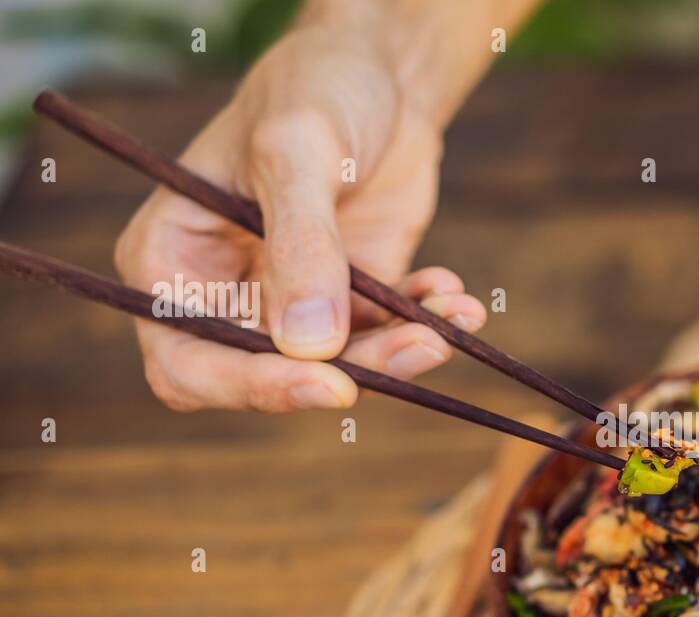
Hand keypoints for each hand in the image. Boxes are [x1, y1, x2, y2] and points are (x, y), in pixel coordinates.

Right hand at [114, 21, 484, 412]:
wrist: (378, 77)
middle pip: (273, 379)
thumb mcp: (298, 150)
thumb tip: (308, 345)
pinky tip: (455, 297)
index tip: (332, 386)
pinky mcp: (349, 303)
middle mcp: (223, 298)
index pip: (189, 363)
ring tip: (455, 315)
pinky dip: (424, 326)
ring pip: (339, 368)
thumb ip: (301, 244)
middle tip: (423, 346)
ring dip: (402, 353)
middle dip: (353, 370)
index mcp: (172, 263)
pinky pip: (382, 340)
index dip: (253, 388)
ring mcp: (288, 305)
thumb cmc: (314, 91)